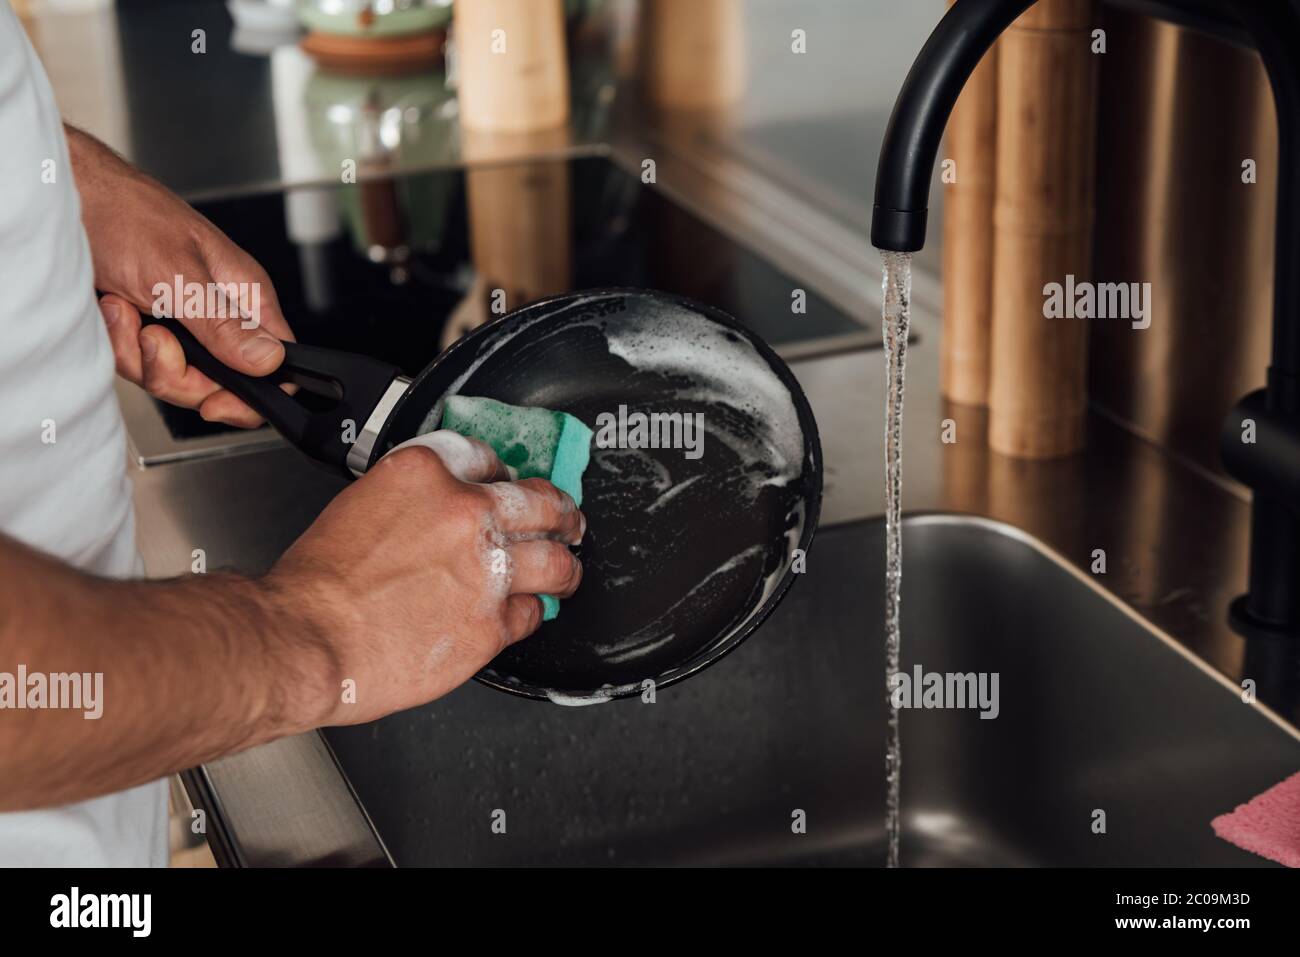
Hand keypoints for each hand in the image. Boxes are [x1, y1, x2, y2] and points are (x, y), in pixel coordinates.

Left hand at [67, 126, 292, 427]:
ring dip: (138, 351)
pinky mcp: (144, 332)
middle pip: (217, 384)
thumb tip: (270, 361)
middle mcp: (217, 315)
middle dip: (176, 372)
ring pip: (173, 378)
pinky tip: (110, 308)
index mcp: (242, 296)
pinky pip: (138, 366)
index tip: (215, 401)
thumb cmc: (122, 213)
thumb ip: (223, 324)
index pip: (273, 364)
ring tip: (124, 308)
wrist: (61, 198)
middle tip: (153, 337)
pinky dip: (116, 343)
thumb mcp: (176, 274)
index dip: (251, 394)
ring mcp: (180, 326)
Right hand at [263, 436, 585, 725]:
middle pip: (540, 501)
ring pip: (554, 560)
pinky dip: (530, 612)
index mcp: (426, 474)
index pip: (486, 458)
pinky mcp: (491, 624)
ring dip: (564, 564)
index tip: (505, 483)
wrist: (305, 640)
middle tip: (566, 518)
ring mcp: (485, 569)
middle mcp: (465, 513)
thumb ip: (410, 501)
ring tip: (566, 569)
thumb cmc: (316, 585)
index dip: (500, 473)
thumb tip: (435, 513)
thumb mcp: (359, 506)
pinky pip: (531, 613)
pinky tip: (525, 612)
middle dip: (559, 510)